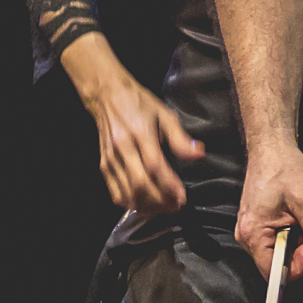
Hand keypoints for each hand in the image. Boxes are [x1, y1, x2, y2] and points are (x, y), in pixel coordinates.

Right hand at [80, 73, 204, 213]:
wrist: (107, 95)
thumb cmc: (139, 104)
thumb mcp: (164, 114)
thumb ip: (180, 137)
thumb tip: (199, 154)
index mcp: (140, 133)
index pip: (155, 167)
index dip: (170, 186)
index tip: (182, 197)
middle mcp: (123, 147)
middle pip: (141, 184)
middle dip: (161, 201)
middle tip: (176, 205)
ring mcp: (110, 158)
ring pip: (128, 193)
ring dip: (148, 206)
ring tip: (163, 207)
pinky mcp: (103, 165)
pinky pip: (116, 193)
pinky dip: (131, 204)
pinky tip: (145, 204)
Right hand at [235, 138, 302, 279]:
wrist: (272, 149)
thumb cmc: (285, 169)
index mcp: (253, 233)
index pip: (273, 273)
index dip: (297, 266)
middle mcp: (246, 236)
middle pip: (276, 266)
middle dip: (298, 254)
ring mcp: (250, 231)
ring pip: (278, 255)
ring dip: (295, 244)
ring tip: (301, 219)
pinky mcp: (257, 226)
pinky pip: (276, 243)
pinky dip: (291, 236)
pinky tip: (295, 218)